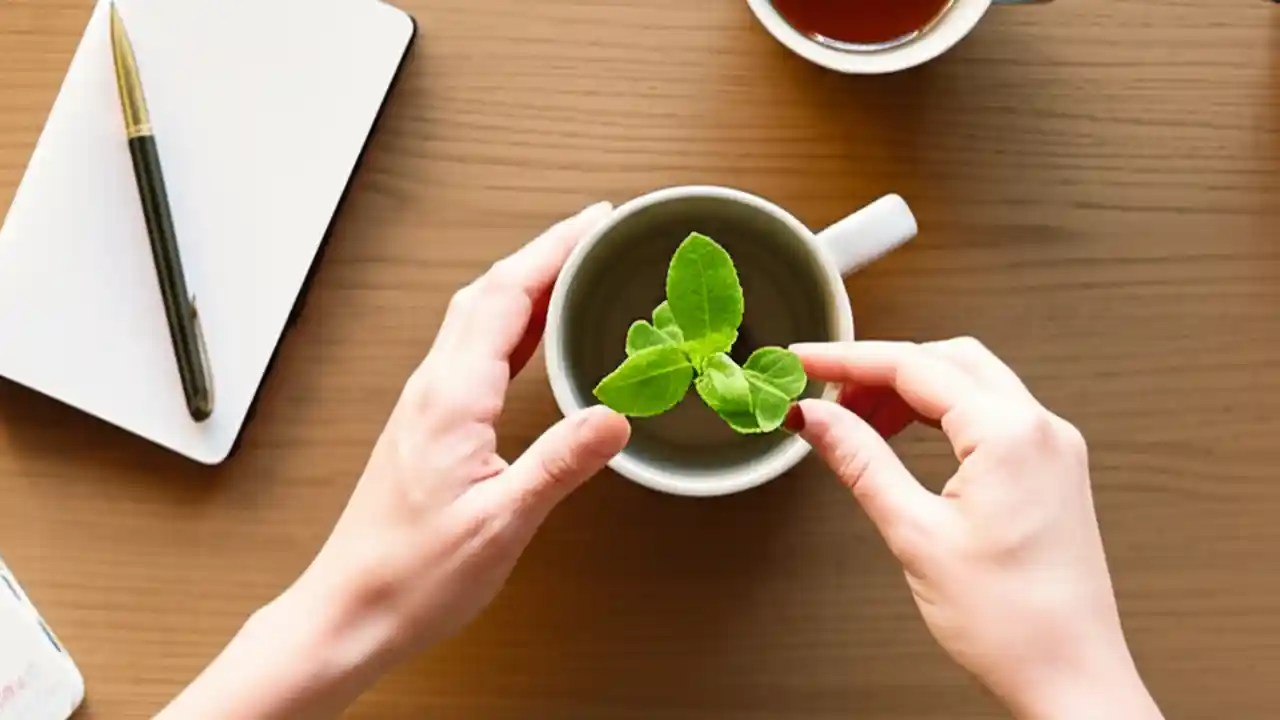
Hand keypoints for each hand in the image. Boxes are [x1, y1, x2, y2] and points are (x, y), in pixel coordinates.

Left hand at [293, 200, 628, 662]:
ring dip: (527, 284)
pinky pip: (475, 352)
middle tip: (597, 233)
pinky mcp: (429, 426)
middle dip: (545, 252)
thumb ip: (561, 464)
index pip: (507, 295)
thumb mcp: (502, 523)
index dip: (555, 250)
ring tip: (576, 269)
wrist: (350, 612)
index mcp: (451, 397)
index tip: (598, 221)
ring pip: (479, 318)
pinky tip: (535, 336)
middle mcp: (434, 388)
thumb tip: (616, 417)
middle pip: (490, 292)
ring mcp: (427, 404)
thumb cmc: (412, 577)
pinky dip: (513, 325)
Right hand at [789, 339, 1161, 719]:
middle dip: (880, 370)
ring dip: (911, 390)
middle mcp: (1042, 429)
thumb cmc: (1012, 624)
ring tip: (858, 421)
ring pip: (971, 382)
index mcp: (1011, 435)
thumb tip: (816, 417)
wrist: (1072, 680)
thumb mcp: (916, 535)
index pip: (913, 365)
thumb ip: (861, 462)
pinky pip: (992, 414)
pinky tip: (905, 438)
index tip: (802, 360)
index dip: (847, 358)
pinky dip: (942, 414)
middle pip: (946, 361)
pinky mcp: (1053, 471)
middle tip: (826, 396)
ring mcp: (1053, 448)